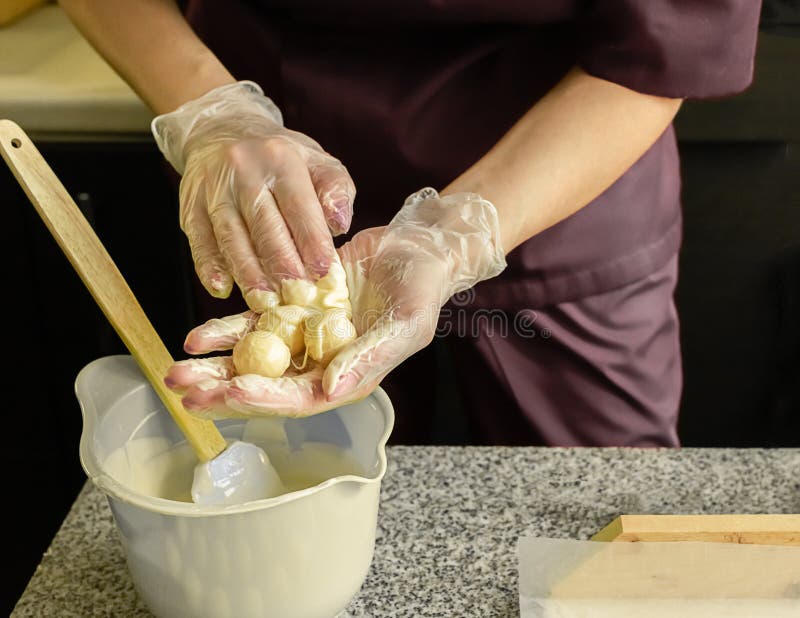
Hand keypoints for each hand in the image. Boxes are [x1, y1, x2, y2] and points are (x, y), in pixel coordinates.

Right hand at [152, 81, 354, 309]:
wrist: (222, 131)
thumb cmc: (279, 157)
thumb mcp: (316, 160)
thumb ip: (336, 190)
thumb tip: (340, 225)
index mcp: (280, 159)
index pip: (298, 205)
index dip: (311, 241)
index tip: (324, 273)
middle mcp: (243, 170)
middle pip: (264, 224)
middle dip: (282, 265)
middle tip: (298, 297)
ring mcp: (213, 189)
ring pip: (231, 236)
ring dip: (248, 273)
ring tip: (266, 302)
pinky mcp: (191, 205)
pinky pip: (200, 240)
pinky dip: (209, 266)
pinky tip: (222, 289)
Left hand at [164, 188, 505, 417]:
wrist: (416, 251)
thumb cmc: (421, 289)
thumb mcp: (405, 323)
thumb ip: (369, 356)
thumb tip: (330, 389)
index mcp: (348, 378)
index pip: (298, 399)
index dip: (262, 399)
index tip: (228, 393)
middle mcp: (321, 366)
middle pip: (265, 386)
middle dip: (222, 390)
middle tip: (183, 390)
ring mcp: (304, 340)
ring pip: (252, 358)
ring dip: (214, 366)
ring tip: (176, 370)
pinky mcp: (293, 311)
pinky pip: (254, 325)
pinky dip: (226, 330)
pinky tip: (198, 336)